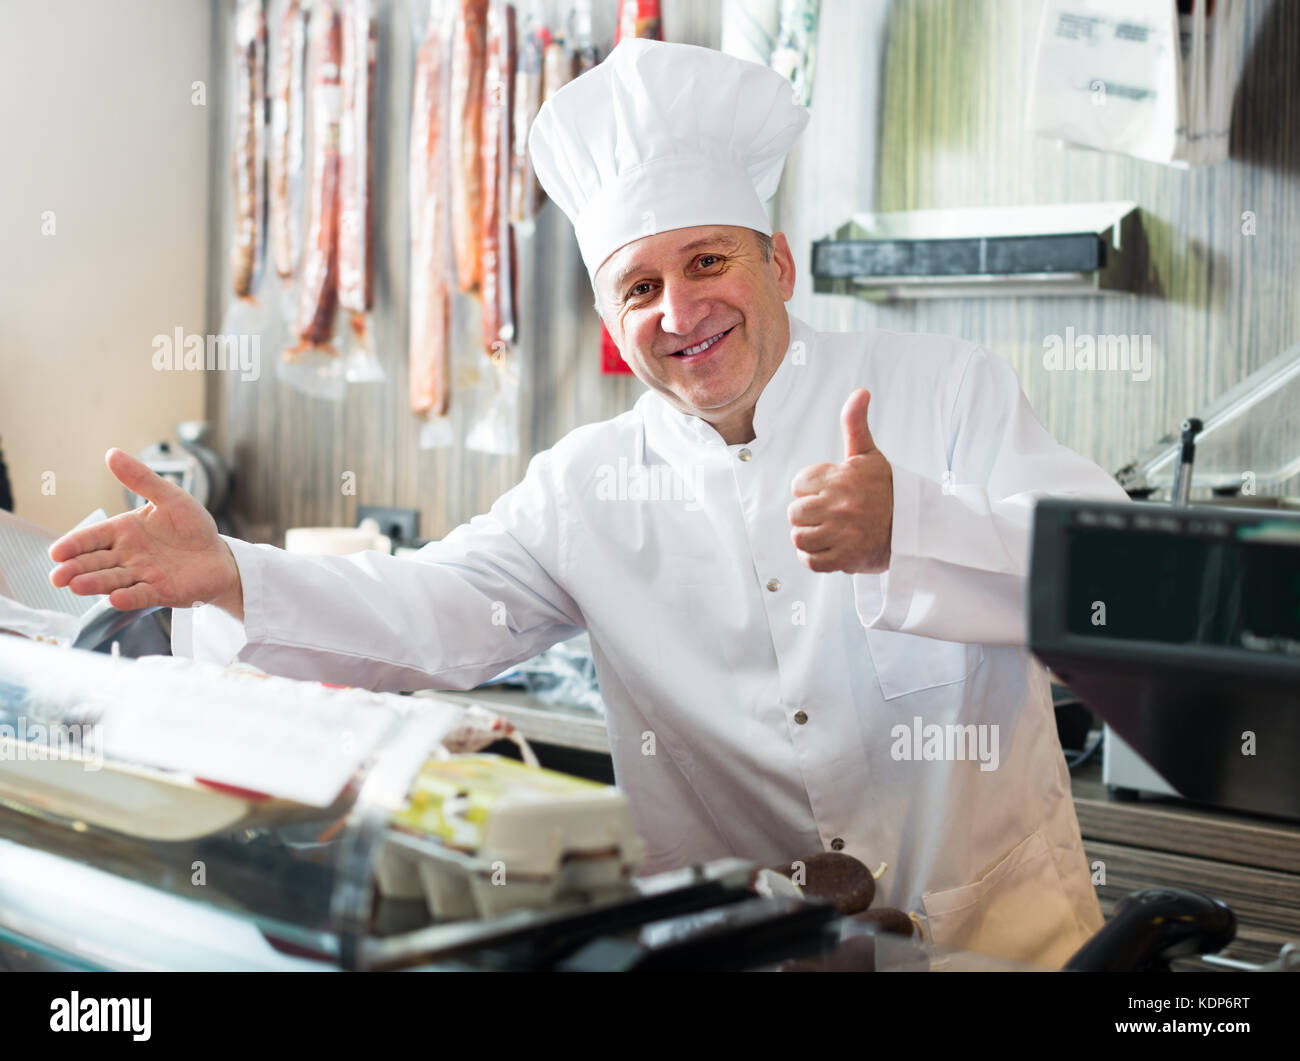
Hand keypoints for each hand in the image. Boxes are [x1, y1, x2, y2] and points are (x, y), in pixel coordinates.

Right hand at [48, 448, 243, 619]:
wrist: (219, 555)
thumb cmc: (192, 527)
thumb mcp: (170, 497)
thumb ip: (142, 479)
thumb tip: (112, 454)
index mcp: (125, 531)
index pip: (92, 538)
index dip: (74, 545)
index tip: (56, 552)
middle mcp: (128, 555)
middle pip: (96, 562)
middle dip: (76, 569)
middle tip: (57, 576)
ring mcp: (143, 575)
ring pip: (114, 580)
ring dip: (95, 583)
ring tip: (76, 586)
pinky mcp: (161, 592)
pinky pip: (142, 595)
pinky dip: (129, 597)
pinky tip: (116, 599)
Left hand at [788, 389, 892, 573]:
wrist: (914, 527)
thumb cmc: (886, 490)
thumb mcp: (869, 454)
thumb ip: (856, 423)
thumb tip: (860, 392)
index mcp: (841, 477)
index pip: (798, 483)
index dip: (809, 489)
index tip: (829, 492)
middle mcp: (839, 504)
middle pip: (795, 512)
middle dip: (807, 514)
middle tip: (827, 515)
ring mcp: (842, 532)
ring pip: (800, 537)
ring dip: (809, 537)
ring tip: (826, 532)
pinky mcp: (846, 557)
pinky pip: (812, 560)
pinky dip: (814, 557)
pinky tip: (827, 548)